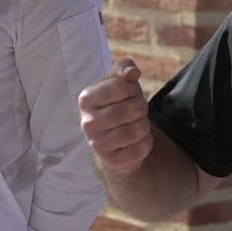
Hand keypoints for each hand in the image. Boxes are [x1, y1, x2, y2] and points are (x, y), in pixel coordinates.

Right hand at [78, 58, 153, 173]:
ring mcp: (98, 145)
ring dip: (144, 125)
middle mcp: (87, 123)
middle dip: (141, 107)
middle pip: (134, 108)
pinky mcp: (112, 162)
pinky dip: (146, 142)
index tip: (129, 94)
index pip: (121, 87)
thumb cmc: (116, 103)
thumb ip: (123, 68)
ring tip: (135, 125)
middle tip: (134, 112)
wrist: (113, 139)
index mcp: (86, 99)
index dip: (133, 89)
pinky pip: (142, 148)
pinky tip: (135, 141)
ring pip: (139, 129)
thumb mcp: (117, 81)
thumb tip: (132, 72)